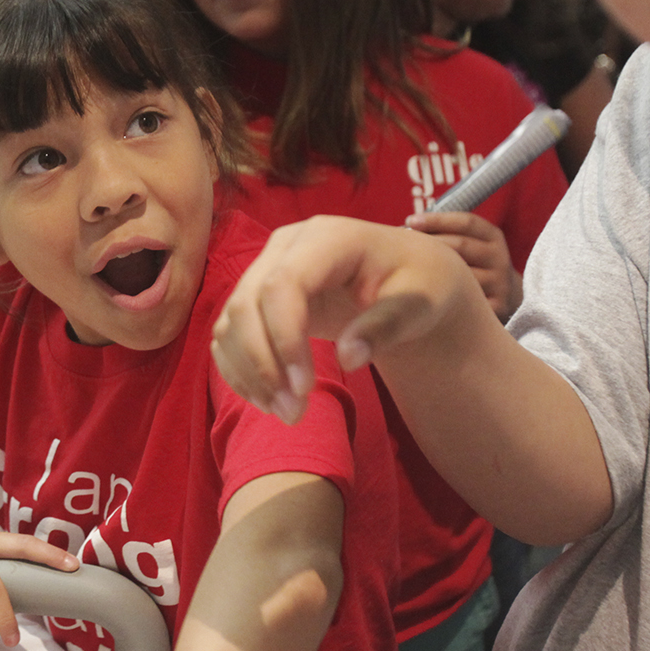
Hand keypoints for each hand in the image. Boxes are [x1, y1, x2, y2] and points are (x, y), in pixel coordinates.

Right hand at [212, 214, 480, 421]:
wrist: (406, 277)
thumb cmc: (419, 284)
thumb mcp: (419, 303)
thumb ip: (386, 326)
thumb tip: (349, 358)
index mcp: (328, 237)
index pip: (283, 285)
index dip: (284, 338)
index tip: (305, 389)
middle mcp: (285, 247)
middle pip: (247, 304)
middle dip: (263, 365)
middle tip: (294, 413)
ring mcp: (265, 269)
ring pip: (232, 323)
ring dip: (250, 374)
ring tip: (287, 413)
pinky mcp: (257, 296)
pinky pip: (230, 335)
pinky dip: (241, 370)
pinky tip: (267, 400)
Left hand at [406, 210, 522, 320]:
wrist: (506, 295)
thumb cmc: (473, 263)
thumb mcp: (472, 243)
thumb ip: (449, 233)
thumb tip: (409, 227)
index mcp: (493, 237)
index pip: (466, 222)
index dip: (437, 220)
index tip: (410, 221)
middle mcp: (499, 257)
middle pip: (461, 245)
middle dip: (429, 243)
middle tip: (402, 246)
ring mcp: (500, 282)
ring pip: (462, 275)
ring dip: (433, 273)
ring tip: (408, 271)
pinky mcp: (497, 306)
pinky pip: (466, 301)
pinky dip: (444, 297)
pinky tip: (425, 297)